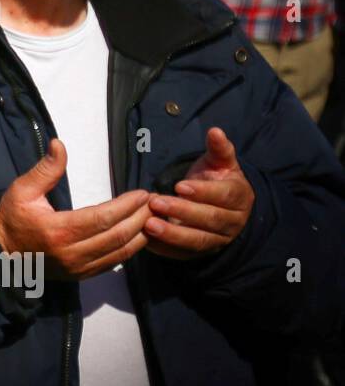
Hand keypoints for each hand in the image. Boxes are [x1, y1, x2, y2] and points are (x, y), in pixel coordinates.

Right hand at [0, 139, 152, 280]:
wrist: (0, 251)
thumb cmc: (12, 217)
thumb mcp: (22, 190)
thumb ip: (45, 169)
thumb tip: (59, 145)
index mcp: (57, 231)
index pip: (103, 218)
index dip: (127, 206)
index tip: (142, 193)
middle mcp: (70, 254)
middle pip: (117, 236)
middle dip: (141, 218)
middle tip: (156, 202)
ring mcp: (77, 268)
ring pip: (120, 253)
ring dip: (141, 235)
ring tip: (153, 217)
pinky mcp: (80, 276)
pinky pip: (113, 263)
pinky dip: (130, 249)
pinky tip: (138, 234)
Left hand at [145, 127, 253, 258]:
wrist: (222, 206)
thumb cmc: (216, 179)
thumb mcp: (219, 162)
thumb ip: (218, 149)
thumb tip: (215, 131)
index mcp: (238, 197)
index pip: (224, 196)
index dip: (203, 192)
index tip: (180, 186)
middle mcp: (232, 222)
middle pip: (210, 219)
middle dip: (182, 211)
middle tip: (156, 203)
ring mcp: (218, 240)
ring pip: (198, 240)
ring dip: (173, 234)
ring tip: (148, 224)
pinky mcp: (202, 252)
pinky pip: (184, 254)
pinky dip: (166, 249)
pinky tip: (147, 242)